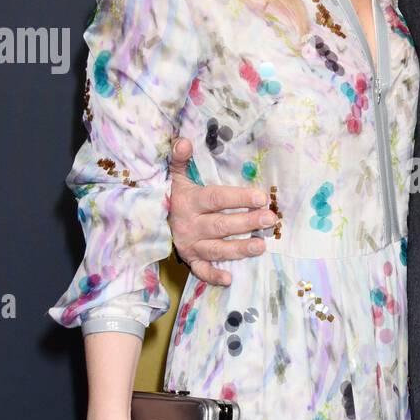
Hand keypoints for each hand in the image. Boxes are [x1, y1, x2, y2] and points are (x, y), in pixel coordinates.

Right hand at [168, 137, 276, 285]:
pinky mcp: (190, 260)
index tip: (261, 196)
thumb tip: (184, 140)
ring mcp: (190, 244)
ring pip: (217, 249)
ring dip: (239, 249)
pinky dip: (213, 276)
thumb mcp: (176, 177)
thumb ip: (180, 159)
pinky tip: (229, 279)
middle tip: (270, 219)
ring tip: (262, 246)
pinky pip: (200, 271)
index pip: (216, 199)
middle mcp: (190, 225)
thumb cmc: (174, 197)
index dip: (238, 198)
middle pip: (221, 225)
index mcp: (189, 202)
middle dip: (247, 222)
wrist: (149, 221)